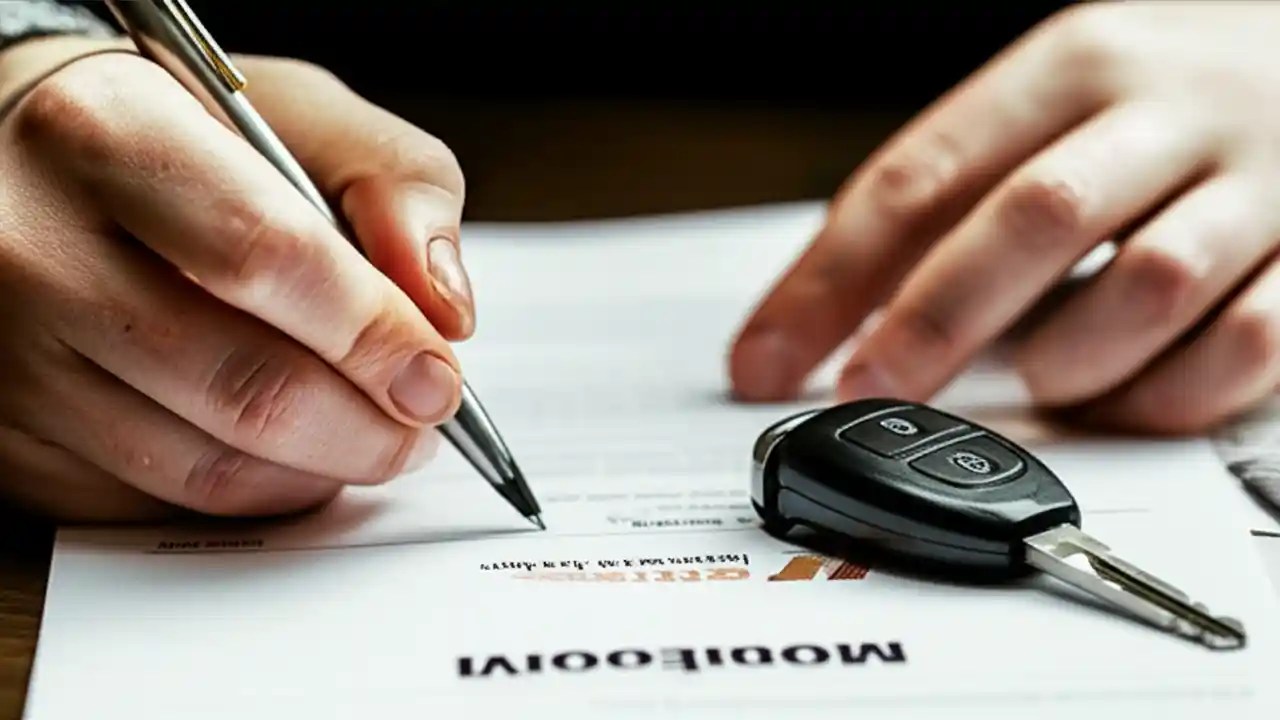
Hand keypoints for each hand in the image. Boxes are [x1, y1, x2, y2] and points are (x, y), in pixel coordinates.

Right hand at [0, 38, 473, 520]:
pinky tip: (284, 454)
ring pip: (198, 466)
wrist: (32, 170)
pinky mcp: (6, 435)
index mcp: (106, 134)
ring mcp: (9, 354)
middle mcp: (33, 248)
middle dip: (364, 427)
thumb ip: (394, 184)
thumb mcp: (297, 115)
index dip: (372, 333)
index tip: (436, 375)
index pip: (267, 257)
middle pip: (240, 385)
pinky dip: (247, 493)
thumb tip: (444, 310)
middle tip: (419, 424)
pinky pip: (152, 504)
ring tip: (367, 437)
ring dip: (317, 471)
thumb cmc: (182, 139)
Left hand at [729, 2, 1279, 433]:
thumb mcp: (1054, 111)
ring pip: (1145, 288)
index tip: (768, 358)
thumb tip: (830, 322)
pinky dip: (1161, 394)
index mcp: (1071, 65)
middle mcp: (1162, 110)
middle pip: (1028, 221)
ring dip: (1067, 360)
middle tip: (870, 389)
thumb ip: (953, 205)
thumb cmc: (1166, 106)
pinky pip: (1239, 349)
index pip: (920, 175)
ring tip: (1040, 376)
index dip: (828, 279)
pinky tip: (1124, 394)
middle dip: (932, 322)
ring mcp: (1255, 181)